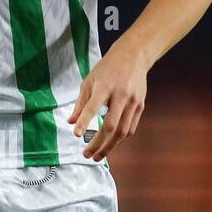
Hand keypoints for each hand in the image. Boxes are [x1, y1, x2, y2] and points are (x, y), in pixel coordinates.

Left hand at [67, 44, 148, 160]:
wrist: (134, 56)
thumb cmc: (108, 68)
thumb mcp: (89, 81)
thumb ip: (80, 103)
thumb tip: (71, 123)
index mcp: (105, 86)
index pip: (93, 107)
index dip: (85, 122)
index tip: (77, 135)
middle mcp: (121, 95)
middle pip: (110, 126)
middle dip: (98, 143)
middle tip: (86, 154)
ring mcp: (133, 102)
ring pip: (122, 131)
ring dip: (109, 146)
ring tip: (97, 156)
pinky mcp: (140, 106)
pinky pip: (130, 128)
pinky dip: (120, 139)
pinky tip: (110, 144)